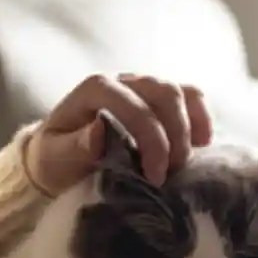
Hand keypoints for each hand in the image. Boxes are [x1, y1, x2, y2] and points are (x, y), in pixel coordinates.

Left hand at [25, 73, 213, 194]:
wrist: (60, 157)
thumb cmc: (56, 158)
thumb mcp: (55, 157)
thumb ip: (74, 146)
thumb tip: (100, 129)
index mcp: (95, 89)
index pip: (133, 103)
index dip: (150, 138)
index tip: (154, 176)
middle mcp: (123, 81)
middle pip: (164, 92)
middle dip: (175, 135)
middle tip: (171, 173)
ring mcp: (145, 87)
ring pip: (181, 92)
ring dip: (190, 129)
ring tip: (184, 163)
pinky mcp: (161, 100)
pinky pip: (192, 98)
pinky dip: (202, 119)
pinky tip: (201, 146)